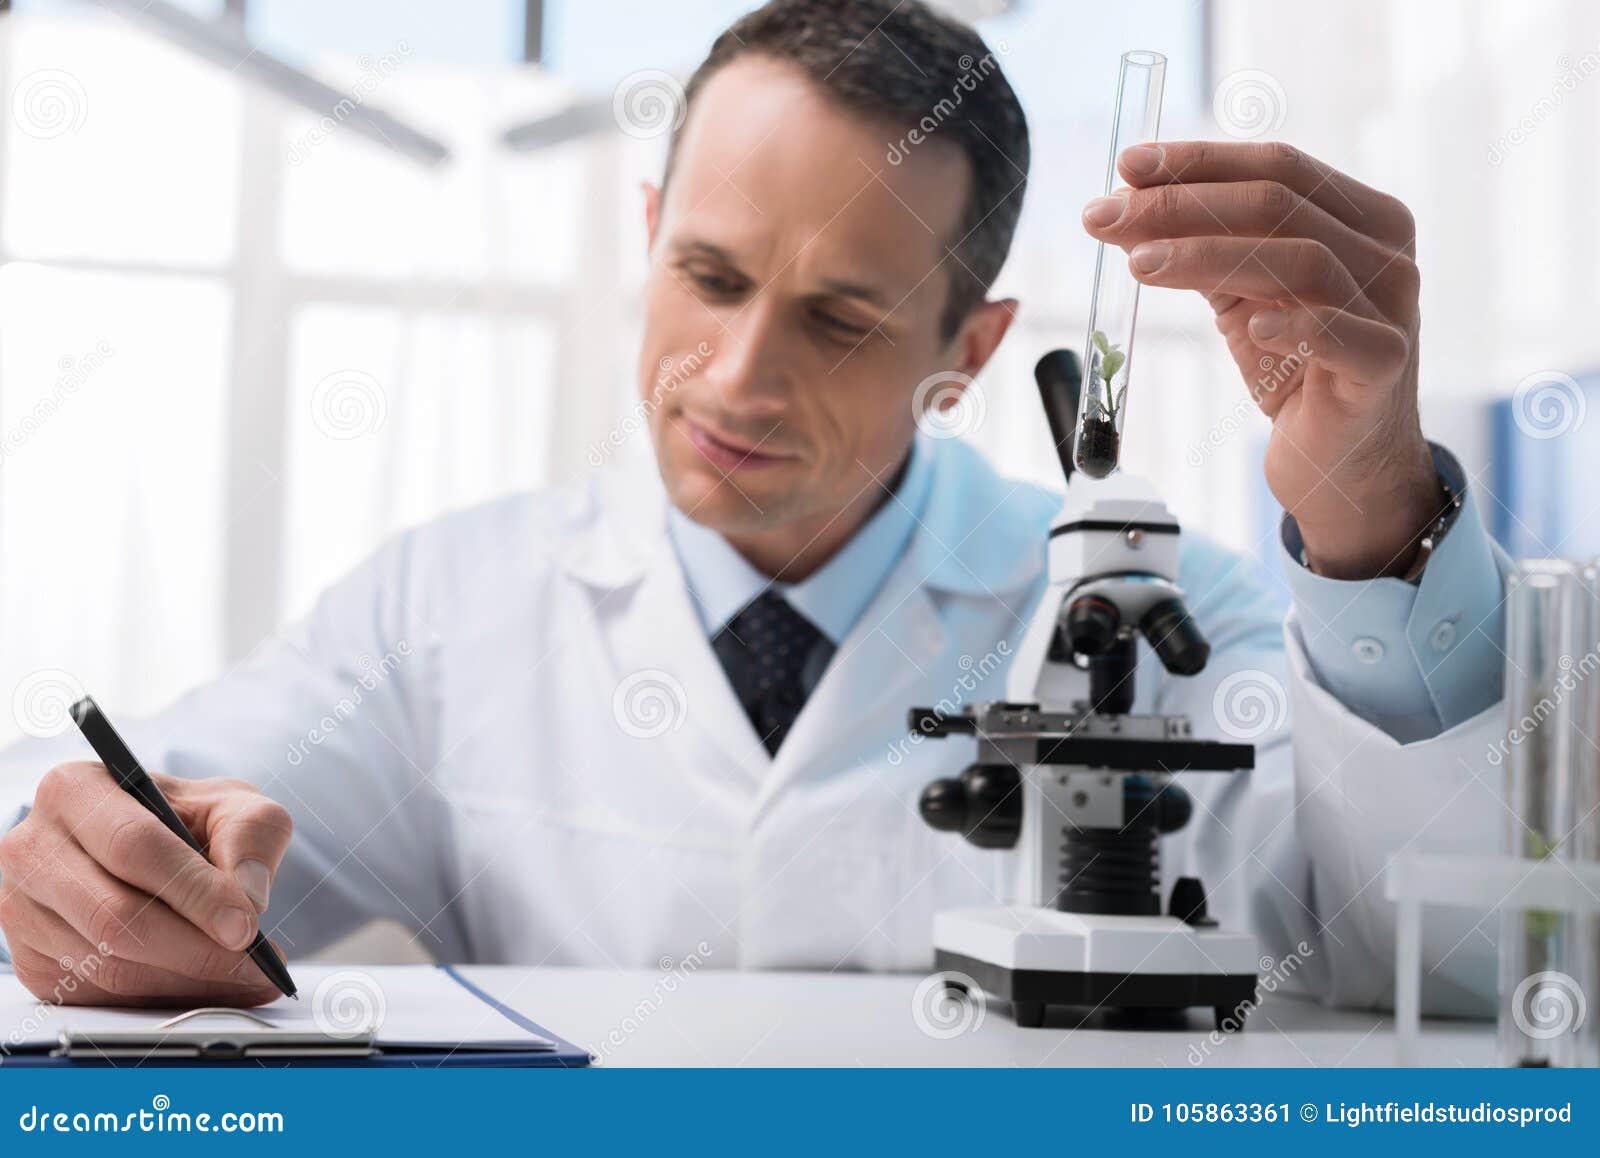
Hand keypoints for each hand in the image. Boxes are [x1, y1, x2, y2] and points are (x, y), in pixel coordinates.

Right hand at [0, 762, 292, 1005]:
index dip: (194, 892)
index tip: (244, 927)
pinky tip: (207, 986)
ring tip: (247, 979)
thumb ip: (251, 833)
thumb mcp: (230, 803)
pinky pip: (101, 996)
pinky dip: (165, 998)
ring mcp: (23, 910)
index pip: (133, 847)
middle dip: (195, 949)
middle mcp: (33, 849)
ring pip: (108, 965)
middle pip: (115, 916)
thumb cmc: (187, 819)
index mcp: (75, 790)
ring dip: (187, 982)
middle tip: (255, 964)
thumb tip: (247, 894)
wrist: (154, 846)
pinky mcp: (32, 961)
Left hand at [1082, 140, 1440, 578]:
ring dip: (1208, 255)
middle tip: (1106, 215)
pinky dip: (1294, 325)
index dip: (1200, 161)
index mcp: (1360, 217)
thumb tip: (1119, 206)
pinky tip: (1250, 326)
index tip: (1127, 166)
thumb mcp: (1240, 296)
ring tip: (1139, 264)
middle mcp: (1385, 252)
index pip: (1277, 166)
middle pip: (1278, 206)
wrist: (1338, 460)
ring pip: (1300, 260)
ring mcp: (1390, 308)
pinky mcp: (1383, 366)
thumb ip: (1196, 248)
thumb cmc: (1292, 370)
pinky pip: (1340, 334)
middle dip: (1181, 205)